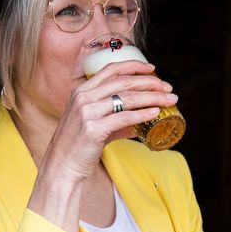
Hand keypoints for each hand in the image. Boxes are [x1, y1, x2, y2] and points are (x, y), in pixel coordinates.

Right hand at [43, 60, 178, 180]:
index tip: (152, 69)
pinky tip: (155, 113)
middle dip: (150, 83)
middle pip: (124, 82)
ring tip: (169, 100)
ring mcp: (87, 112)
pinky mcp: (93, 129)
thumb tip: (145, 117)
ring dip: (152, 98)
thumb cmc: (78, 145)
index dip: (133, 66)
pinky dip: (142, 114)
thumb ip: (118, 118)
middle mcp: (83, 97)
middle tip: (168, 88)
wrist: (61, 166)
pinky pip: (124, 118)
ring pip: (127, 98)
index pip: (111, 69)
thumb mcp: (95, 124)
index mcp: (82, 91)